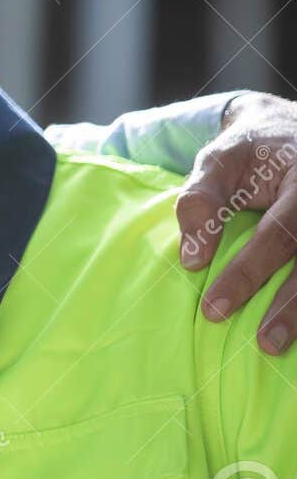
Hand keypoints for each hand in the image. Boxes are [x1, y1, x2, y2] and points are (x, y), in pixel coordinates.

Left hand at [175, 92, 296, 353]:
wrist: (287, 132)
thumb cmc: (248, 153)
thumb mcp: (217, 161)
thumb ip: (200, 200)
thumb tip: (191, 259)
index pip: (278, 234)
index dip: (248, 272)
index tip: (214, 307)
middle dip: (289, 305)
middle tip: (263, 343)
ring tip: (278, 347)